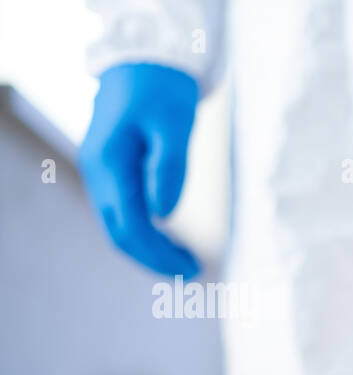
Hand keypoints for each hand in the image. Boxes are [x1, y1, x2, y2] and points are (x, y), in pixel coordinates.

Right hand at [78, 63, 200, 276]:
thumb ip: (168, 168)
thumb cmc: (163, 88)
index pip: (130, 227)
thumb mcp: (174, 124)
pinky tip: (171, 241)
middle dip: (153, 260)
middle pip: (120, 234)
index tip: (191, 270)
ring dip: (149, 249)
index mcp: (109, 163)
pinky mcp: (110, 171)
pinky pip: (123, 212)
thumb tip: (164, 214)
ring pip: (119, 225)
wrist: (144, 59)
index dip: (158, 255)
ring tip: (186, 261)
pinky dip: (145, 233)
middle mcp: (97, 172)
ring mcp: (100, 172)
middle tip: (192, 272)